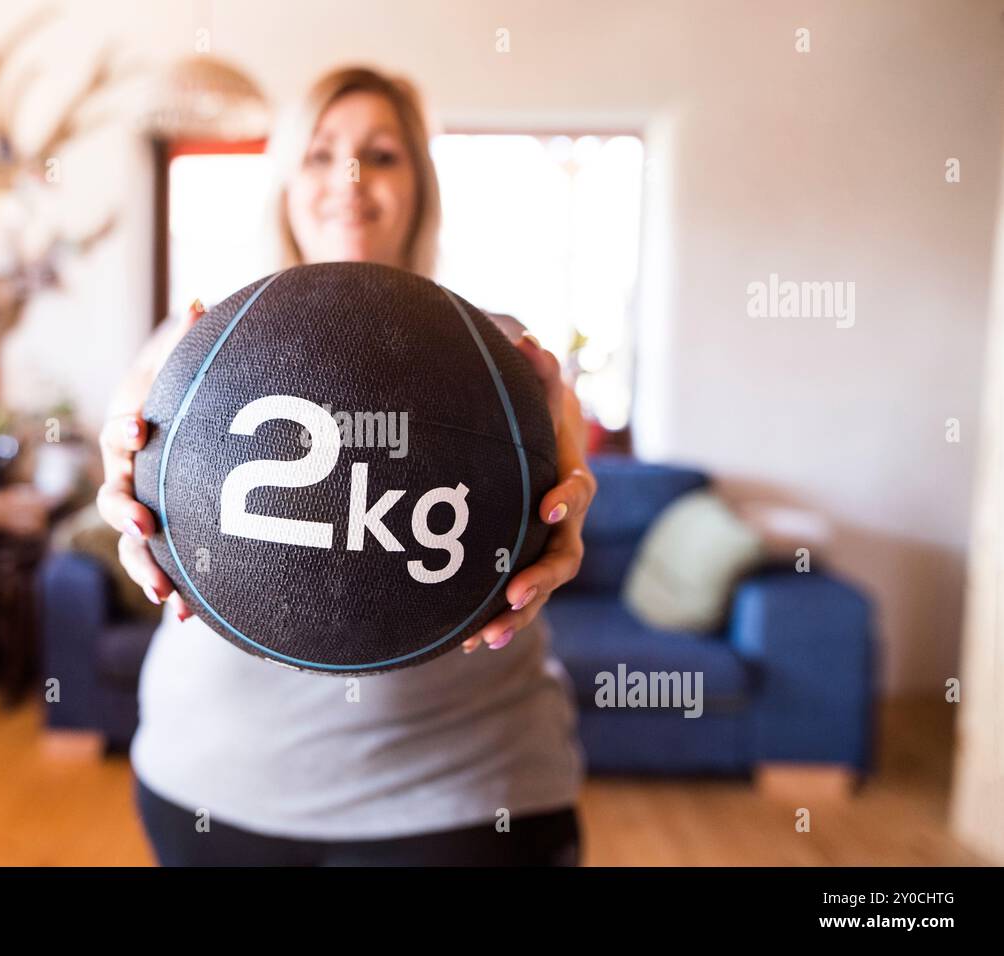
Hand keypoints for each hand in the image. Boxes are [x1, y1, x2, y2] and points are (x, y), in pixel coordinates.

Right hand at [95, 299, 205, 621]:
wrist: (171, 433)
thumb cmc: (173, 395)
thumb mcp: (177, 366)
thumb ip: (186, 340)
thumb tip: (200, 302)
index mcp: (127, 437)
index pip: (119, 434)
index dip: (126, 430)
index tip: (141, 429)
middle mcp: (126, 480)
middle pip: (116, 500)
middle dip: (128, 515)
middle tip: (147, 525)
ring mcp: (140, 514)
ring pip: (133, 545)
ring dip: (145, 568)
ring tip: (165, 593)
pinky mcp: (162, 542)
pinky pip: (163, 569)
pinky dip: (175, 593)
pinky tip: (189, 617)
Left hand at [462, 331, 595, 652]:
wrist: (528, 449)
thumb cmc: (529, 416)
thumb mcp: (532, 389)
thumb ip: (533, 369)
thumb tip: (529, 336)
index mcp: (567, 477)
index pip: (578, 491)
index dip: (567, 499)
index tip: (547, 504)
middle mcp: (565, 521)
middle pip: (565, 555)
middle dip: (542, 578)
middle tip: (516, 594)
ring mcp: (545, 548)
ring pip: (541, 589)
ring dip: (518, 617)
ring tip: (486, 639)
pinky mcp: (522, 569)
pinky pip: (515, 602)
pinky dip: (494, 622)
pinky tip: (464, 644)